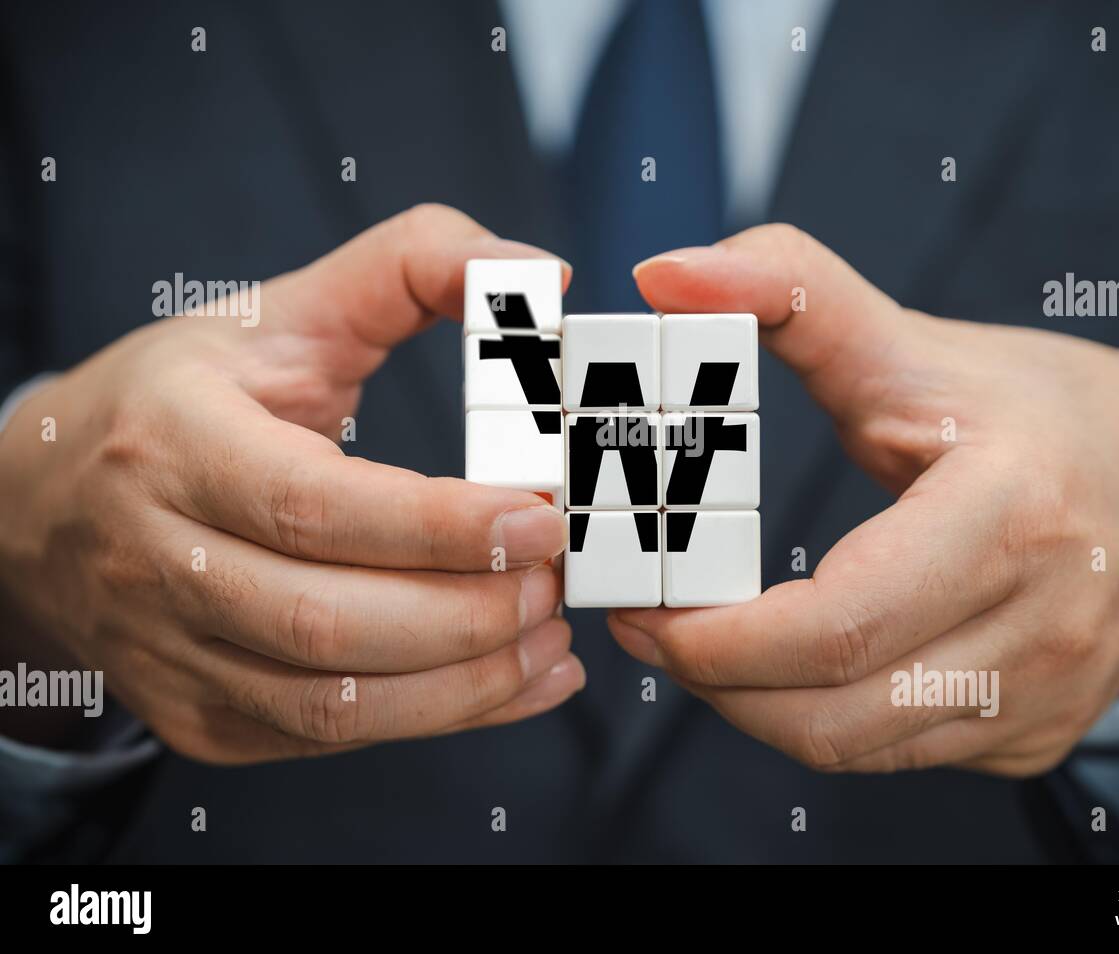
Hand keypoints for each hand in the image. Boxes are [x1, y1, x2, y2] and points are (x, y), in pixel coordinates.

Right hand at [0, 204, 583, 762]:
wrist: (49, 503)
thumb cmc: (186, 397)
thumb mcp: (282, 310)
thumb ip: (413, 266)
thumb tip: (544, 272)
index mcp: (172, 444)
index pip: (309, 505)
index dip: (435, 524)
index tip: (540, 518)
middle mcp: (156, 560)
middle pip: (324, 621)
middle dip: (465, 613)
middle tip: (555, 580)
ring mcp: (172, 653)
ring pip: (330, 703)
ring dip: (465, 683)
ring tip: (549, 637)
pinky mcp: (200, 715)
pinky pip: (328, 736)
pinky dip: (439, 718)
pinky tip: (514, 680)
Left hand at [610, 224, 1118, 775]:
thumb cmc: (1044, 414)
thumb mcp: (923, 343)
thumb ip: (792, 293)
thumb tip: (667, 272)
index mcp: (1012, 516)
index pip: (839, 624)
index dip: (719, 640)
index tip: (642, 610)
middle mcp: (1041, 627)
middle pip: (833, 712)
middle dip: (714, 682)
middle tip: (648, 629)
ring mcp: (1041, 698)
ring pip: (854, 748)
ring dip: (753, 707)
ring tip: (703, 644)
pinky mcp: (1031, 736)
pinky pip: (895, 752)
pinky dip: (819, 716)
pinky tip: (788, 663)